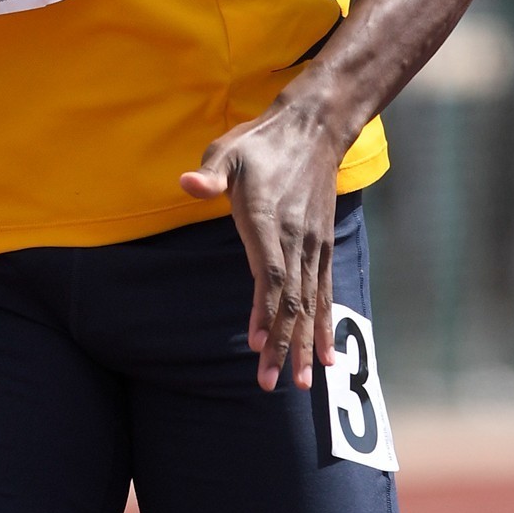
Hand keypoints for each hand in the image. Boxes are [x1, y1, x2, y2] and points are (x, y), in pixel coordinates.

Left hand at [180, 90, 351, 392]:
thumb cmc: (261, 142)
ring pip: (310, 303)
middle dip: (281, 344)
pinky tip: (326, 355)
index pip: (269, 275)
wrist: (314, 128)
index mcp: (270, 220)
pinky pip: (324, 292)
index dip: (263, 313)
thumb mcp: (228, 150)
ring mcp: (313, 244)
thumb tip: (187, 185)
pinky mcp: (321, 245)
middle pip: (291, 299)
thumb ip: (210, 173)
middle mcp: (297, 238)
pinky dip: (324, 325)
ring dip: (304, 344)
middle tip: (272, 384)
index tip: (255, 346)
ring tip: (301, 383)